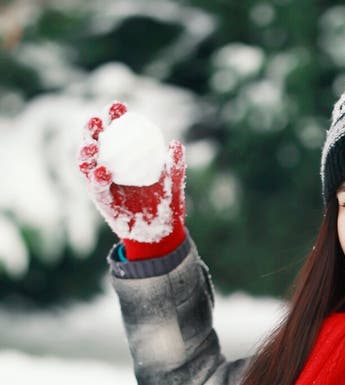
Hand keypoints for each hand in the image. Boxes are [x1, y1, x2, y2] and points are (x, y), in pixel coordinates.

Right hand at [78, 102, 185, 259]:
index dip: (114, 116)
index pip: (117, 130)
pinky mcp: (103, 202)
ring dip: (86, 152)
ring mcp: (105, 184)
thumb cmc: (166, 204)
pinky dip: (97, 179)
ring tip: (91, 146)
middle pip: (95, 142)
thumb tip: (176, 144)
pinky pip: (97, 189)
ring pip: (87, 163)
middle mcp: (111, 166)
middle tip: (97, 122)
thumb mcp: (173, 183)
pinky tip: (102, 172)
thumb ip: (174, 165)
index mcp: (127, 156)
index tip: (119, 107)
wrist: (162, 234)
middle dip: (92, 129)